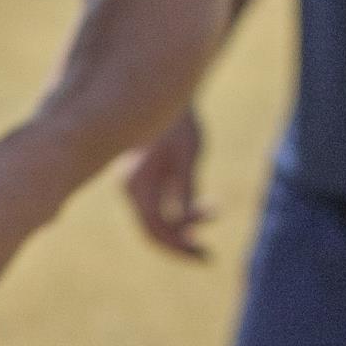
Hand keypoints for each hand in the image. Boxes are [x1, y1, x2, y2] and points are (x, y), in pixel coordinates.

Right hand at [121, 113, 212, 257]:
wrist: (162, 89)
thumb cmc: (179, 117)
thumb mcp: (189, 151)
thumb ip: (186, 187)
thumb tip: (187, 224)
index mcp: (137, 184)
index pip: (155, 229)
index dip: (179, 247)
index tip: (205, 255)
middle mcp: (132, 188)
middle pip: (154, 230)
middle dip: (180, 244)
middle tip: (207, 256)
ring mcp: (138, 184)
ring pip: (158, 218)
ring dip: (185, 225)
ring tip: (213, 216)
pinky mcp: (147, 177)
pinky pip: (162, 204)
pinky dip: (182, 211)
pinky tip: (206, 209)